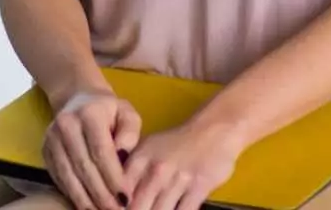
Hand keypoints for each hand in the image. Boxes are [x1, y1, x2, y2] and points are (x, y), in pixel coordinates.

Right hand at [42, 89, 142, 209]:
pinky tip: (87, 206)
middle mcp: (66, 124)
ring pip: (68, 176)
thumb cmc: (108, 111)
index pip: (101, 151)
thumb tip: (123, 155)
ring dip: (86, 199)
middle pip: (84, 167)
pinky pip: (59, 178)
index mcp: (89, 113)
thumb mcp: (127, 113)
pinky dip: (73, 195)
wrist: (77, 99)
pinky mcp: (45, 151)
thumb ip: (130, 132)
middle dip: (101, 194)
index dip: (113, 177)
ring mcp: (52, 138)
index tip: (126, 197)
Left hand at [121, 119, 249, 209]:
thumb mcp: (149, 149)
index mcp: (139, 158)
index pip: (118, 190)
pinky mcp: (199, 188)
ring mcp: (177, 179)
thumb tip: (116, 197)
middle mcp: (155, 169)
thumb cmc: (179, 143)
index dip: (114, 205)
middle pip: (136, 207)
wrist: (215, 129)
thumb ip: (131, 172)